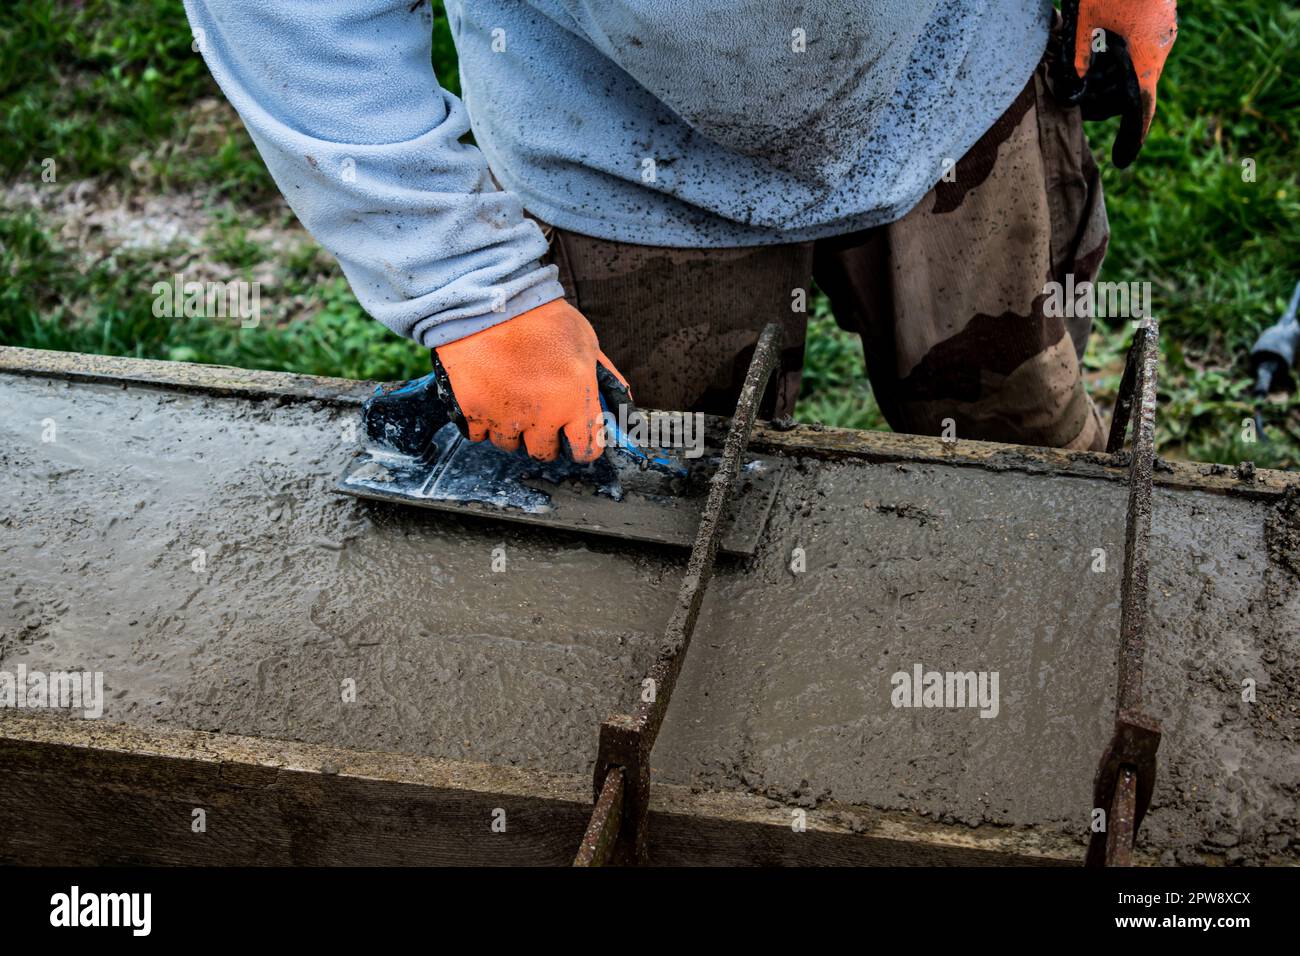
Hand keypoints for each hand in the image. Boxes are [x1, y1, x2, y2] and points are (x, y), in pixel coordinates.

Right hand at [434, 298, 628, 462]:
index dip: (583, 445)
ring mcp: (505, 416)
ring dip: (513, 429)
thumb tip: (623, 404)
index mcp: (574, 399)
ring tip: (511, 398)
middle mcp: (542, 415)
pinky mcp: (473, 410)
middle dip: (545, 437)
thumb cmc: (542, 317)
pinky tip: (488, 398)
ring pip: (510, 444)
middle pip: (545, 452)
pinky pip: (479, 433)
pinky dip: (483, 421)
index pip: (587, 449)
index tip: (576, 439)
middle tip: (540, 412)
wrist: (491, 298)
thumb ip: (605, 378)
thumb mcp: (587, 342)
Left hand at [1058, 0, 1177, 167]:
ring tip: (1072, 66)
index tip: (1121, 163)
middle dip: (1100, 101)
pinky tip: (1091, 46)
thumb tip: (1072, 95)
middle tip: (1070, 97)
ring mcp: (1160, 34)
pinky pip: (1133, 49)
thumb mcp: (1084, 20)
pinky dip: (1112, 56)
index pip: (1140, 111)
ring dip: (1103, 76)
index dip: (1131, 139)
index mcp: (1144, 59)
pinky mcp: (1156, 19)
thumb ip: (1075, 59)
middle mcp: (1157, 51)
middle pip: (1128, 93)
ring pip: (1129, 70)